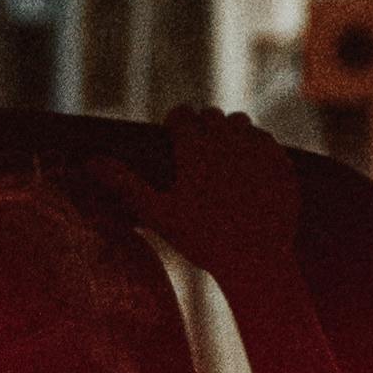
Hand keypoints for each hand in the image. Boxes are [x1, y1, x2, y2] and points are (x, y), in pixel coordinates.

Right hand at [85, 110, 340, 372]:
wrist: (257, 260)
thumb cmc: (202, 239)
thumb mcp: (157, 214)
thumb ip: (124, 183)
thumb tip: (89, 161)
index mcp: (196, 145)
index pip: (181, 113)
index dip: (174, 125)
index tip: (172, 142)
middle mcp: (229, 137)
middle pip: (211, 115)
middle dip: (202, 128)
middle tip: (196, 157)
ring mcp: (259, 148)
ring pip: (241, 123)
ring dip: (230, 134)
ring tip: (222, 161)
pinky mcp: (282, 161)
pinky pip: (266, 142)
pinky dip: (256, 150)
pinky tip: (248, 173)